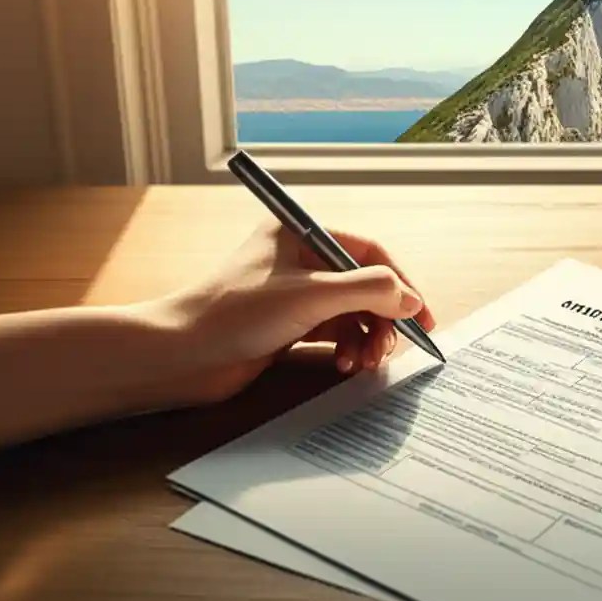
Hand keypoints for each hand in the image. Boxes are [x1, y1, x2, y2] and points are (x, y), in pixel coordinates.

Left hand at [141, 221, 436, 405]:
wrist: (179, 355)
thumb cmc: (233, 313)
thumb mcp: (310, 296)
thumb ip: (368, 291)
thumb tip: (409, 298)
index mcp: (301, 235)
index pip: (369, 251)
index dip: (400, 282)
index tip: (421, 314)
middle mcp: (300, 260)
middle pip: (364, 285)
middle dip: (382, 318)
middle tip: (393, 347)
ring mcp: (294, 295)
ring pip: (351, 313)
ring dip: (365, 338)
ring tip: (364, 362)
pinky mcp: (287, 326)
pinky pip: (333, 333)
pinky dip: (346, 349)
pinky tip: (343, 365)